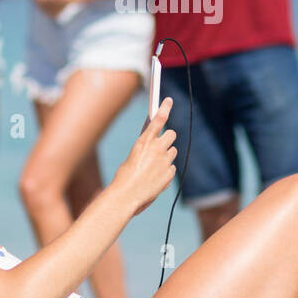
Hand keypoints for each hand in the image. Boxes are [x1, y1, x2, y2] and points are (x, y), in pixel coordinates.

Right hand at [110, 98, 176, 217]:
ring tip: (154, 165)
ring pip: (173, 152)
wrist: (126, 196)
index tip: (169, 100)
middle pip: (172, 135)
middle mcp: (157, 149)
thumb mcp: (133, 156)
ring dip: (166, 155)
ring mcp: (165, 161)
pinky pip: (171, 167)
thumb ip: (145, 148)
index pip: (159, 119)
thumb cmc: (125, 176)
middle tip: (162, 143)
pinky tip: (155, 177)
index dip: (165, 108)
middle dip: (168, 138)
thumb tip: (153, 141)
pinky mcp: (169, 173)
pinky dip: (165, 170)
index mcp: (144, 142)